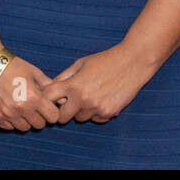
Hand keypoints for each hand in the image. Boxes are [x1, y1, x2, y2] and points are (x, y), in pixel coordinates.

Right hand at [0, 56, 60, 131]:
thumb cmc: (13, 66)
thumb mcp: (34, 72)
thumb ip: (48, 86)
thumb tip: (61, 97)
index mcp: (33, 97)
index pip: (52, 117)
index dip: (52, 111)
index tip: (48, 107)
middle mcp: (20, 109)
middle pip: (39, 125)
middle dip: (40, 117)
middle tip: (35, 106)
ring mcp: (7, 114)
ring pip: (25, 128)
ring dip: (26, 120)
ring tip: (22, 107)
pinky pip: (9, 127)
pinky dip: (12, 121)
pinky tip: (11, 108)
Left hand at [41, 44, 155, 123]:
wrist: (132, 62)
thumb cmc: (105, 60)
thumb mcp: (81, 63)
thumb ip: (64, 76)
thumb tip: (49, 89)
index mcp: (74, 84)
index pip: (49, 99)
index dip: (46, 99)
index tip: (49, 98)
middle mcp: (83, 99)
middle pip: (61, 118)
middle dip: (63, 111)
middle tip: (69, 102)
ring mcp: (96, 108)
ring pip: (80, 118)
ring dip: (81, 111)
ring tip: (91, 95)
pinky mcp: (108, 114)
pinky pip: (95, 119)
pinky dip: (96, 112)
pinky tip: (103, 98)